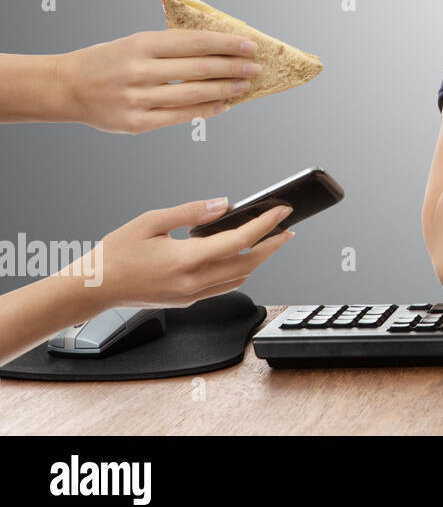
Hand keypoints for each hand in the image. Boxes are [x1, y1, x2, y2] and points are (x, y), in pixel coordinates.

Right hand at [56, 29, 260, 133]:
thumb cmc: (106, 62)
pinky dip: (206, 110)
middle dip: (233, 67)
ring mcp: (137, 98)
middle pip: (199, 68)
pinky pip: (180, 116)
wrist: (66, 87)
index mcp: (141, 44)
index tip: (249, 45)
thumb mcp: (135, 43)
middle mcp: (139, 70)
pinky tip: (223, 106)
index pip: (195, 42)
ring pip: (193, 93)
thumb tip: (217, 49)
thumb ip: (171, 46)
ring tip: (244, 86)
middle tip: (255, 67)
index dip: (226, 44)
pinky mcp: (136, 122)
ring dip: (225, 89)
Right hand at [85, 198, 293, 308]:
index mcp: (185, 260)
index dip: (266, 226)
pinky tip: (238, 256)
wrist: (93, 288)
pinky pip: (223, 287)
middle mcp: (192, 282)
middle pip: (248, 264)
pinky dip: (238, 270)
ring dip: (257, 260)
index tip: (282, 212)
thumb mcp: (151, 221)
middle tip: (286, 229)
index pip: (239, 242)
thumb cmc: (115, 254)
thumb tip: (224, 204)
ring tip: (267, 240)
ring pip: (239, 279)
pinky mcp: (186, 301)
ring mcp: (190, 295)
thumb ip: (191, 212)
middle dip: (272, 246)